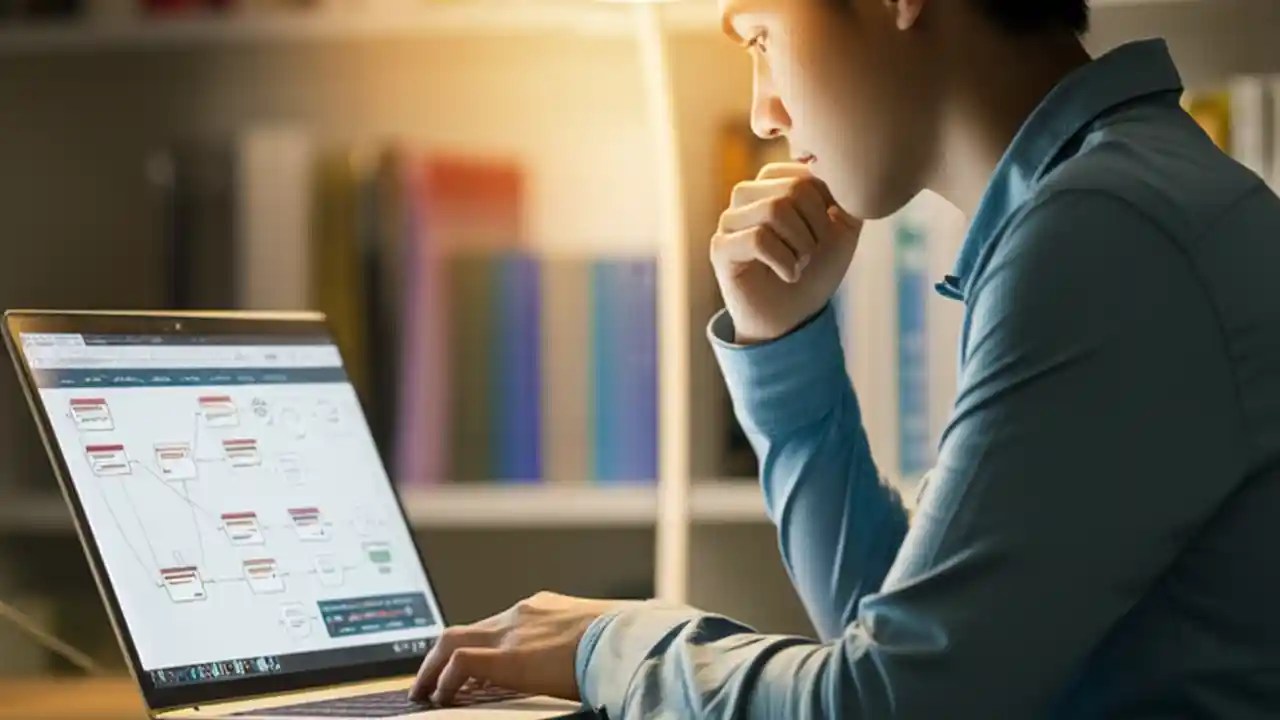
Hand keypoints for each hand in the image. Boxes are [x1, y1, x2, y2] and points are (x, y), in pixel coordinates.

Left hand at [407, 591, 622, 705]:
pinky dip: (444, 680)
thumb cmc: (624, 639)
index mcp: (544, 608)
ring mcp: (511, 632)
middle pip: (467, 629)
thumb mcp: (597, 636)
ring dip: (433, 668)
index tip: (469, 665)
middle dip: (444, 654)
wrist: (627, 638)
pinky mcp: (506, 656)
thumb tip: (591, 660)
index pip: (498, 623)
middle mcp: (521, 613)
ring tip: (424, 691)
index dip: (479, 645)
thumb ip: (580, 643)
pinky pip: (459, 664)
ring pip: (452, 641)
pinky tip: (440, 697)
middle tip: (431, 678)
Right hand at [711, 162, 862, 343]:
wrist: (794, 317)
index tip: (826, 233)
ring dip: (801, 244)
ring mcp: (730, 220)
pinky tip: (788, 274)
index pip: (807, 173)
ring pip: (774, 210)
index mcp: (772, 182)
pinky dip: (784, 261)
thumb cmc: (815, 270)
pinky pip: (758, 239)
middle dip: (816, 227)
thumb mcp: (844, 227)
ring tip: (800, 262)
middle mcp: (746, 195)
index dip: (828, 206)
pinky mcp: (720, 248)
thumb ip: (846, 194)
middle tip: (813, 253)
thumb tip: (834, 167)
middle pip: (792, 189)